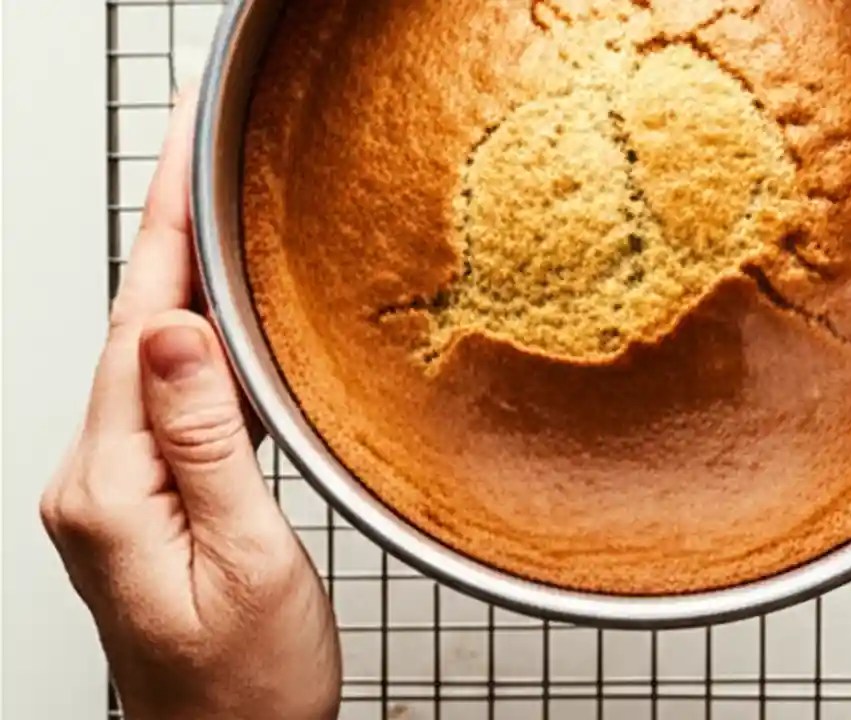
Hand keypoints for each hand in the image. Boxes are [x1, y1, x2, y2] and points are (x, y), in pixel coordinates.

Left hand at [39, 91, 340, 719]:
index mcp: (111, 489)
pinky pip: (164, 400)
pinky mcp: (142, 501)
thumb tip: (175, 334)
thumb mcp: (247, 562)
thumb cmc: (245, 688)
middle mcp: (96, 482)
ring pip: (148, 359)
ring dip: (182, 281)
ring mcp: (114, 492)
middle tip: (204, 156)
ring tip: (217, 214)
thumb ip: (205, 445)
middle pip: (133, 328)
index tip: (187, 154)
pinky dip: (195, 344)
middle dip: (169, 233)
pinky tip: (219, 319)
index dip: (165, 230)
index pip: (138, 327)